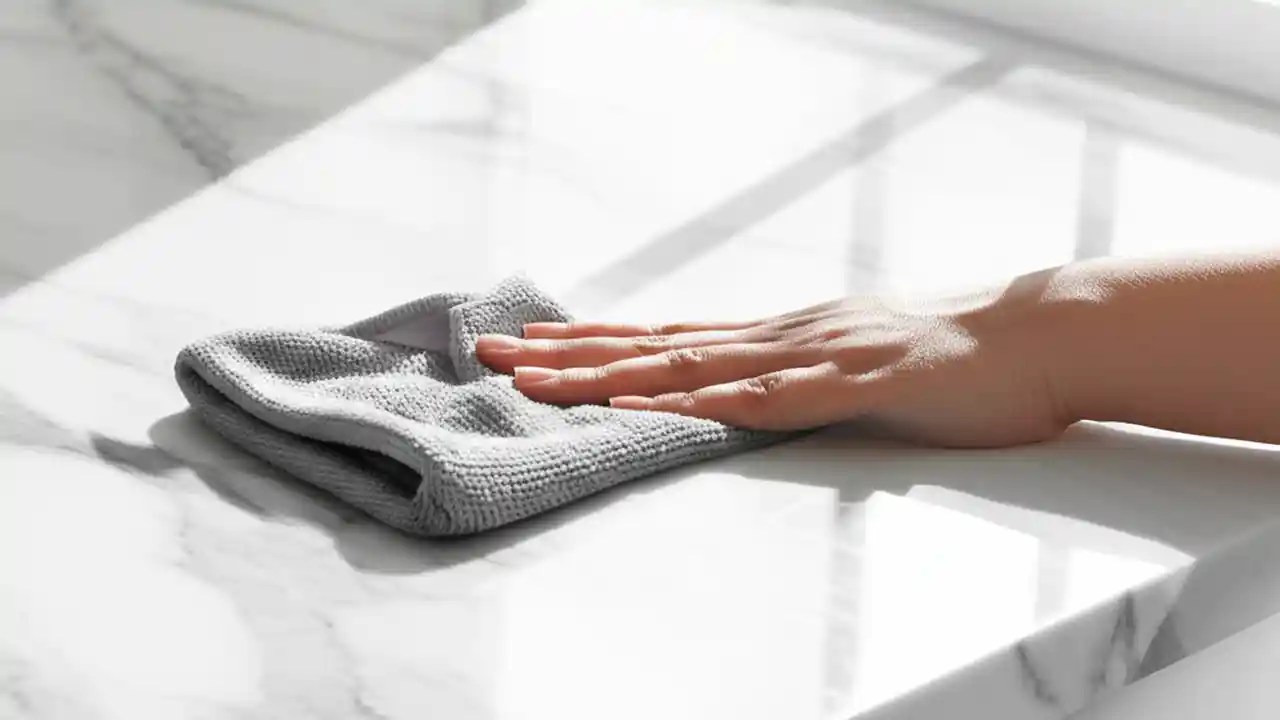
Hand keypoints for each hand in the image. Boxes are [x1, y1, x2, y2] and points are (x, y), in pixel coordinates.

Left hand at [475, 288, 1073, 447]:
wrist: (1040, 338)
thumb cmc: (951, 358)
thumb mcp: (857, 360)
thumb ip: (800, 371)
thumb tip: (748, 385)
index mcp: (780, 334)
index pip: (667, 338)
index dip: (593, 343)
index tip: (527, 346)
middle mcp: (783, 335)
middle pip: (657, 347)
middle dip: (570, 355)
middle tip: (491, 357)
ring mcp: (818, 355)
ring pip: (696, 367)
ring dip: (613, 374)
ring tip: (540, 381)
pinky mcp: (861, 384)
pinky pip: (773, 397)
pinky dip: (709, 400)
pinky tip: (659, 403)